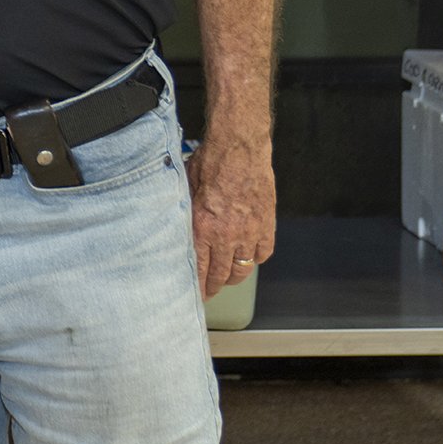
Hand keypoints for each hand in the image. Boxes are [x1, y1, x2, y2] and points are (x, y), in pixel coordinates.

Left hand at [187, 134, 275, 296]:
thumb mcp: (185, 189)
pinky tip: (247, 257)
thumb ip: (184, 214)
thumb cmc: (209, 163)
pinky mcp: (266, 224)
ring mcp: (249, 232)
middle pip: (221, 274)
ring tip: (227, 278)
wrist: (239, 147)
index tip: (195, 295)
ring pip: (242, 268)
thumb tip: (176, 229)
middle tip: (209, 291)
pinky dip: (255, 258)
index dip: (198, 286)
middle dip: (213, 286)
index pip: (199, 269)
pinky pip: (262, 253)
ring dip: (233, 276)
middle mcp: (226, 235)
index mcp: (202, 228)